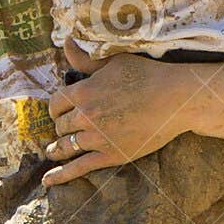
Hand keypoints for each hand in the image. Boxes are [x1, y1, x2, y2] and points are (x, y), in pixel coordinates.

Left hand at [43, 41, 185, 183]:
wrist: (175, 100)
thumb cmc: (146, 75)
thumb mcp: (113, 61)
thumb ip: (85, 59)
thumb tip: (65, 42)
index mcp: (83, 91)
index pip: (56, 104)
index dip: (56, 109)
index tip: (59, 112)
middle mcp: (86, 115)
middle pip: (61, 126)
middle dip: (62, 127)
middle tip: (64, 130)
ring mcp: (97, 138)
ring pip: (66, 146)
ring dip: (57, 149)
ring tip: (52, 152)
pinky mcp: (110, 155)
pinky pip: (78, 167)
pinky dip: (60, 176)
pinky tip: (48, 181)